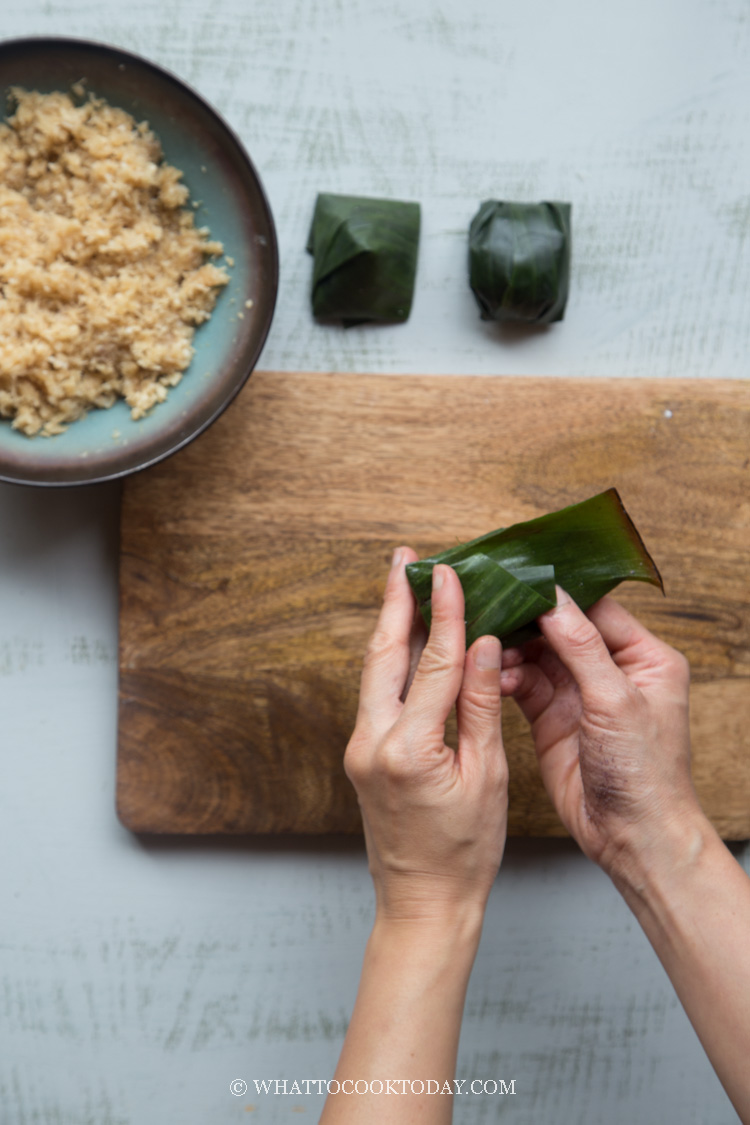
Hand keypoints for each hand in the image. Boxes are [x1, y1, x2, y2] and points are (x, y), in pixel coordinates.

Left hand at [345, 549, 508, 925]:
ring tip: (406, 586)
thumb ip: (479, 706)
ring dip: (391, 626)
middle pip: (384, 654)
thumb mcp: (486, 777)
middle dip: (396, 602)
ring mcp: (360, 749)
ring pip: (375, 671)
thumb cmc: (464, 853)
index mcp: (408, 749)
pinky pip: (377, 694)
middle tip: (406, 559)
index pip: (433, 664)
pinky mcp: (362, 756)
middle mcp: (371, 743)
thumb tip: (482, 646)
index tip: (449, 571)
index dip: (446, 614)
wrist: (423, 905)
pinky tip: (407, 640)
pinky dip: (393, 660)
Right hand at [501, 588, 704, 882]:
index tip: (519, 580)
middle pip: (560, 628)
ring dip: (511, 650)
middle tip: (490, 607)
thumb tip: (553, 600)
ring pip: (537, 654)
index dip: (558, 596)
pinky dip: (505, 678)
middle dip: (526, 621)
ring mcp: (580, 694)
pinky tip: (493, 678)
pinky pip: (523, 684)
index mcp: (645, 658)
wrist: (632, 836)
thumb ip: (583, 648)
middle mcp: (612, 671)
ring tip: (487, 649)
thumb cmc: (645, 773)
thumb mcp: (616, 701)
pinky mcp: (552, 718)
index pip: (596, 609)